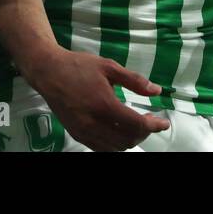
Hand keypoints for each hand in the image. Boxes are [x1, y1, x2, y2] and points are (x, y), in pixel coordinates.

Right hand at [27, 48, 169, 151]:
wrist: (48, 71)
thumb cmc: (79, 66)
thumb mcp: (109, 66)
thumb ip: (134, 80)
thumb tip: (157, 91)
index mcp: (104, 105)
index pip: (136, 125)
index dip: (154, 126)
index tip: (164, 123)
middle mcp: (93, 123)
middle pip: (128, 140)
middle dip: (143, 133)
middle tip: (149, 120)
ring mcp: (84, 132)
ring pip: (115, 147)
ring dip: (130, 140)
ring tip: (135, 126)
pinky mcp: (76, 134)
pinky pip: (101, 148)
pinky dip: (115, 144)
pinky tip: (119, 131)